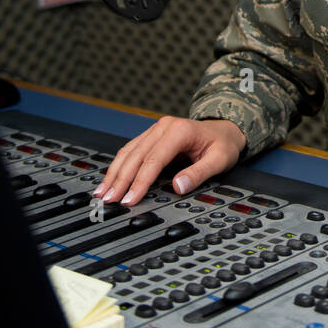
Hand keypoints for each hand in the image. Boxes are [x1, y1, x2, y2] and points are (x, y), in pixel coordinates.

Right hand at [92, 116, 246, 206]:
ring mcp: (156, 130)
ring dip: (114, 173)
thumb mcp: (219, 160)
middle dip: (120, 180)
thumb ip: (199, 173)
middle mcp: (163, 127)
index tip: (130, 199)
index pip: (153, 160)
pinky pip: (131, 150)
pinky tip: (110, 179)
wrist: (225, 129)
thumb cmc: (223, 144)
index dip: (140, 182)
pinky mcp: (151, 136)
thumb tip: (178, 187)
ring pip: (128, 152)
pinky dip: (119, 166)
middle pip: (136, 156)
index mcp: (179, 131)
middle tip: (108, 200)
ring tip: (102, 193)